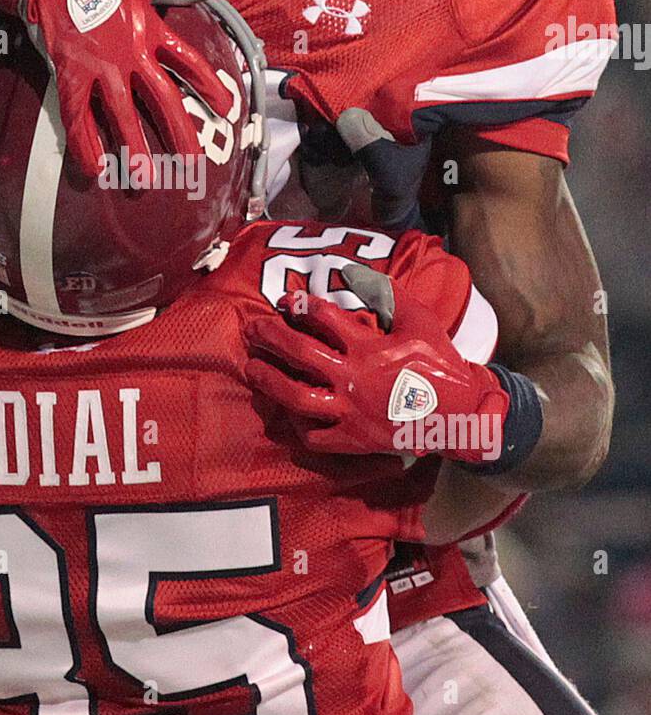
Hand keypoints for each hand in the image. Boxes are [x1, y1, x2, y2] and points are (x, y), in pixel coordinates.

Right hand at [0, 0, 232, 177]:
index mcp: (151, 28)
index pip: (189, 63)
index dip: (210, 87)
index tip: (227, 109)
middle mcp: (131, 53)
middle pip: (162, 99)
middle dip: (179, 133)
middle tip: (191, 164)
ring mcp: (100, 66)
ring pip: (122, 115)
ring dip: (133, 150)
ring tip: (143, 181)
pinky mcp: (70, 73)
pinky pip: (78, 116)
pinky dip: (83, 144)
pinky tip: (92, 169)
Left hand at [245, 266, 509, 462]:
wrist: (462, 414)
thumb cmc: (440, 365)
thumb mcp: (421, 321)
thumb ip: (389, 295)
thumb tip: (357, 274)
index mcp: (369, 346)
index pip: (324, 318)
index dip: (300, 305)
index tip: (286, 301)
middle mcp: (352, 377)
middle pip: (300, 352)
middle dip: (271, 337)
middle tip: (251, 328)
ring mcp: (350, 411)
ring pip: (296, 396)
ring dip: (269, 380)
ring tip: (251, 369)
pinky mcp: (353, 439)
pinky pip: (316, 436)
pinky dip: (299, 427)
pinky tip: (289, 414)